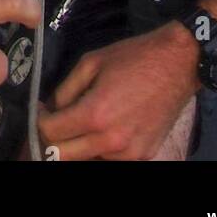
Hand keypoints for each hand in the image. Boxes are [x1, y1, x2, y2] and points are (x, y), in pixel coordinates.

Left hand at [34, 22, 200, 161]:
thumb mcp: (91, 62)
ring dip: (79, 144)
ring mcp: (129, 154)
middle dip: (54, 138)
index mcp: (95, 114)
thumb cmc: (133, 58)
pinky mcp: (143, 157)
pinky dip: (101, 147)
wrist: (176, 64)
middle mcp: (110, 141)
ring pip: (86, 159)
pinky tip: (106, 127)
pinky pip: (109, 159)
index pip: (51, 132)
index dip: (40, 120)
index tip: (43, 110)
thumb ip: (65, 89)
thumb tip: (50, 108)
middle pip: (63, 155)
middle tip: (56, 120)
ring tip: (86, 120)